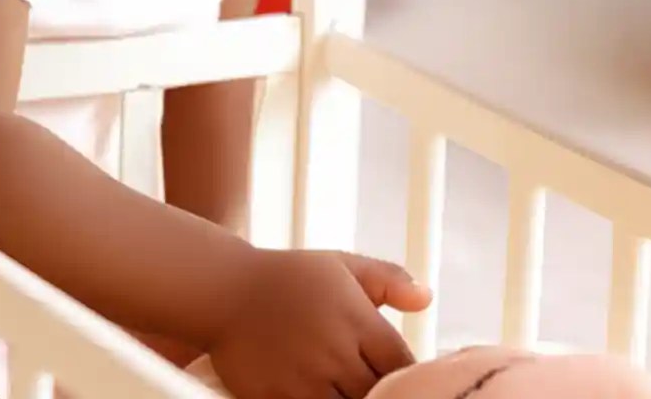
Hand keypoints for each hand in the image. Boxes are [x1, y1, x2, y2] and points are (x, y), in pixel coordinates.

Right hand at [208, 250, 428, 398]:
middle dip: (381, 393)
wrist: (224, 290)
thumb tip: (427, 299)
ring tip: (346, 388)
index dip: (407, 374)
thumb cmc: (289, 277)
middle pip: (378, 393)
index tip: (400, 374)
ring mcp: (303, 380)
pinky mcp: (273, 398)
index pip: (403, 365)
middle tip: (374, 384)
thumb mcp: (343, 265)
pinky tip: (319, 393)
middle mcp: (334, 353)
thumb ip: (389, 279)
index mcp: (357, 320)